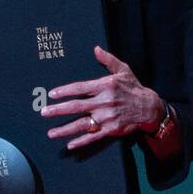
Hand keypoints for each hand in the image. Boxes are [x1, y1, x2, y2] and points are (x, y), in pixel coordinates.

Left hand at [41, 45, 162, 149]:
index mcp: (105, 86)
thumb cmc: (134, 88)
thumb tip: (96, 48)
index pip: (80, 88)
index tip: (51, 94)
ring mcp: (107, 117)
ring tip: (50, 133)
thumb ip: (108, 60)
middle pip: (76, 107)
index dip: (64, 91)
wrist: (149, 108)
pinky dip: (81, 141)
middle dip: (58, 110)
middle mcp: (104, 102)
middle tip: (43, 113)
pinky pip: (93, 137)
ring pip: (82, 124)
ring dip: (65, 129)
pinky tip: (70, 145)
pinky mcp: (111, 130)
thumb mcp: (124, 70)